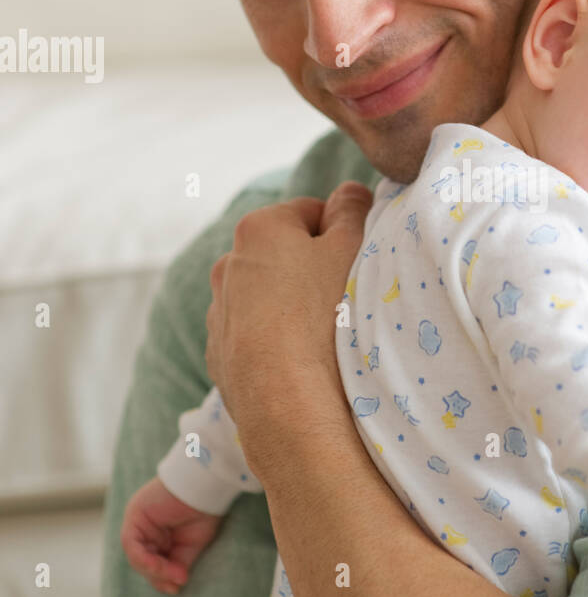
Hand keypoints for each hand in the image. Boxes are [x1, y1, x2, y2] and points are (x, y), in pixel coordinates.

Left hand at [121, 477, 222, 594]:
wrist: (207, 484)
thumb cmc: (204, 510)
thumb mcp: (191, 544)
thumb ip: (178, 563)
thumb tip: (174, 585)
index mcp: (159, 533)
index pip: (153, 561)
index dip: (162, 577)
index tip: (176, 589)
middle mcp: (146, 527)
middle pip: (144, 561)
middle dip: (159, 576)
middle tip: (175, 586)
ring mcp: (138, 521)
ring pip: (137, 556)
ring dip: (154, 570)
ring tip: (176, 576)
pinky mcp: (134, 515)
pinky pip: (132, 545)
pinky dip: (145, 559)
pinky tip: (159, 567)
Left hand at [204, 182, 373, 460]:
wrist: (289, 404)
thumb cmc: (326, 315)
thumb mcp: (352, 249)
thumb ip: (352, 210)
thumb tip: (348, 192)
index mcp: (258, 228)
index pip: (312, 213)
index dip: (343, 235)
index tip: (360, 263)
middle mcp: (227, 264)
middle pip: (285, 256)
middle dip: (314, 270)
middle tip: (347, 299)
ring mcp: (218, 313)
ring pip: (268, 299)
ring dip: (293, 307)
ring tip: (326, 337)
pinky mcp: (220, 358)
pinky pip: (256, 338)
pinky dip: (277, 343)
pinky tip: (304, 363)